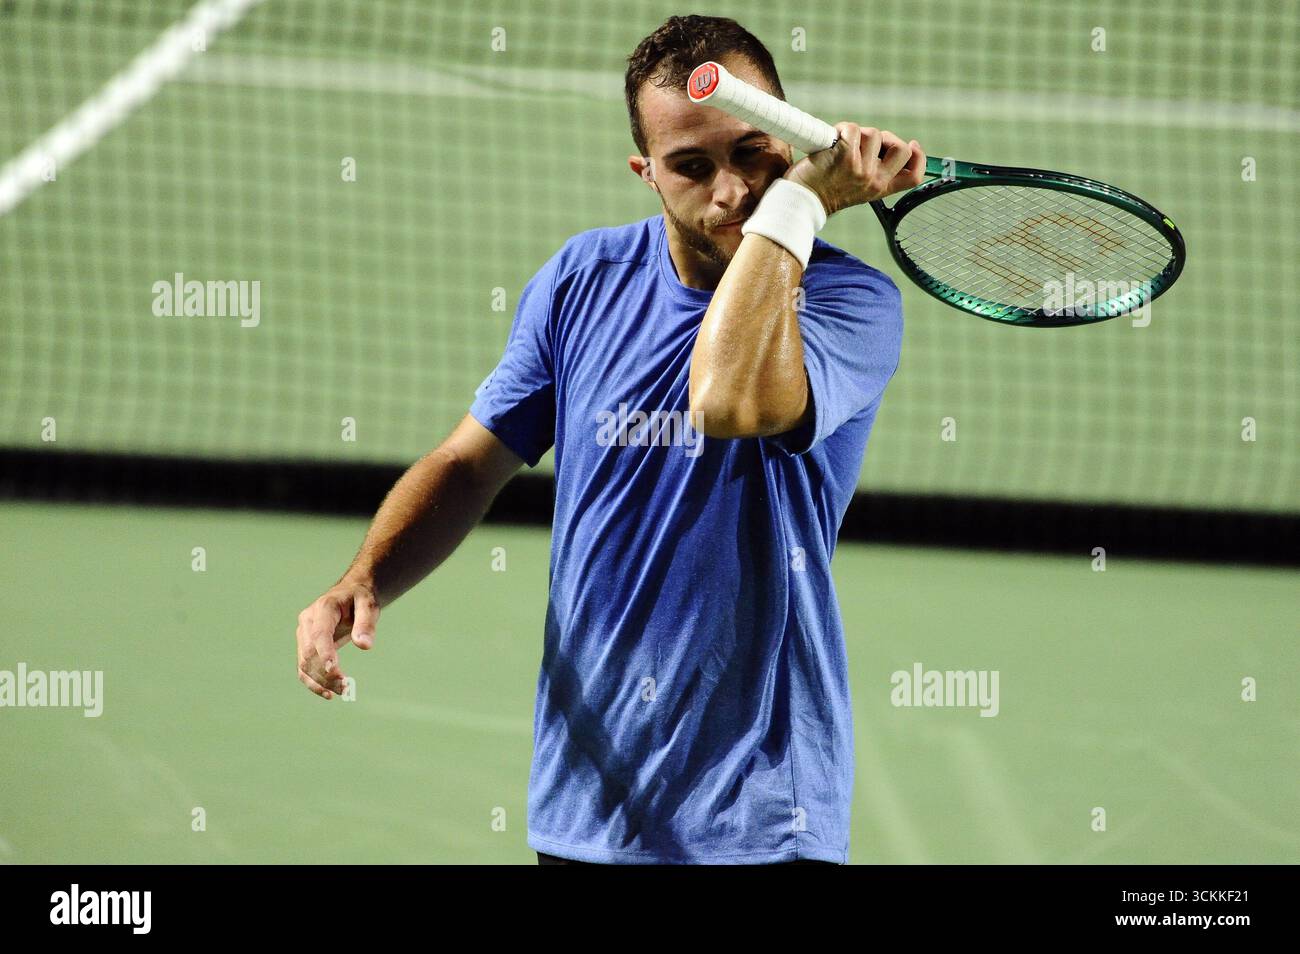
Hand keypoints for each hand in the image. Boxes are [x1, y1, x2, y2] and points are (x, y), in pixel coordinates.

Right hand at [295, 578, 378, 699]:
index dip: (325, 653)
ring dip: (321, 681)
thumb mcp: (368, 605)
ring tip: (343, 692)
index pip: (320, 634)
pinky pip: (304, 667)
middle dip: (326, 673)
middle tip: (347, 688)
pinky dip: (313, 682)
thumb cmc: (361, 598)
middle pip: (310, 652)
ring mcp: (303, 633)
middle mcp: (308, 620)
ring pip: (304, 663)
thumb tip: (364, 646)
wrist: (351, 593)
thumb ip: (366, 624)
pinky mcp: (304, 644)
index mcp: (323, 608)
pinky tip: (328, 693)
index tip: (335, 671)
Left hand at [783, 122, 924, 216]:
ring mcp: (861, 169)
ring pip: (874, 134)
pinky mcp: (845, 156)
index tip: (913, 145)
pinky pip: (852, 129)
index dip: (919, 158)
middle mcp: (874, 181)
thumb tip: (882, 145)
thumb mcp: (857, 188)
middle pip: (902, 149)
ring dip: (857, 133)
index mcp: (879, 189)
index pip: (914, 176)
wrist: (801, 201)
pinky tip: (832, 140)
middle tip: (868, 142)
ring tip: (840, 146)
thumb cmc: (824, 191)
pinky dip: (842, 129)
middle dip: (888, 138)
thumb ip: (873, 171)